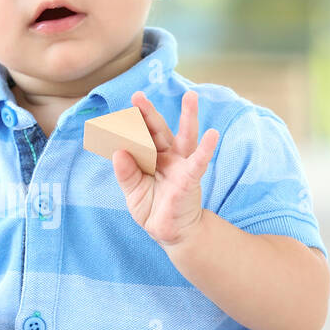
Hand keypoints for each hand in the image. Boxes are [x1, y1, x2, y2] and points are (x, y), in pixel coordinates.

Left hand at [111, 89, 219, 249]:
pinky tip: (213, 134)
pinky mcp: (190, 179)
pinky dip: (206, 149)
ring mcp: (181, 165)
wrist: (171, 233)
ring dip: (188, 116)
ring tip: (191, 96)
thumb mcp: (133, 193)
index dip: (129, 127)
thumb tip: (118, 152)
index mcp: (150, 158)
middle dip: (148, 113)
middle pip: (157, 131)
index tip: (117, 114)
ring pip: (185, 137)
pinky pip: (198, 162)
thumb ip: (126, 173)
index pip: (139, 137)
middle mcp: (167, 156)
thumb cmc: (153, 209)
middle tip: (137, 96)